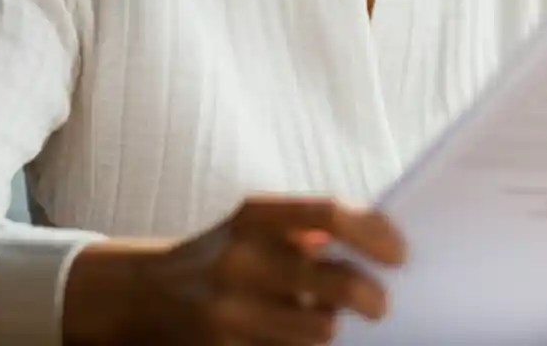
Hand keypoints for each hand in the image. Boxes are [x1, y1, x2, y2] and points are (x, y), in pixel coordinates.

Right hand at [63, 195, 406, 344]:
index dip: (374, 233)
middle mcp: (239, 259)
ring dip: (332, 329)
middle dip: (370, 297)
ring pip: (317, 331)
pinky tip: (300, 339)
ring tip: (330, 323)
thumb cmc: (228, 255)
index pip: (329, 213)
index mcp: (255, 216)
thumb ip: (312, 230)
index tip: (401, 255)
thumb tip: (386, 245)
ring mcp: (226, 311)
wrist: (145, 295)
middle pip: (333, 283)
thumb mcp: (259, 226)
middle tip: (381, 305)